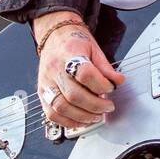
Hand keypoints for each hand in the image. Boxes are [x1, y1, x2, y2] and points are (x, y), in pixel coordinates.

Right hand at [33, 14, 125, 128]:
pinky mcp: (42, 93)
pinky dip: (68, 122)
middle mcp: (54, 69)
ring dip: (82, 116)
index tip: (111, 87)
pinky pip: (51, 114)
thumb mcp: (94, 48)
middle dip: (95, 105)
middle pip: (73, 94)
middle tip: (108, 106)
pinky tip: (82, 120)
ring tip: (97, 116)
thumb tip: (118, 82)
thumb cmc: (75, 42)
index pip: (84, 73)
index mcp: (70, 53)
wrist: (55, 36)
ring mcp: (46, 82)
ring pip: (61, 107)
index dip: (101, 84)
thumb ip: (105, 67)